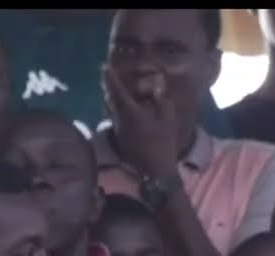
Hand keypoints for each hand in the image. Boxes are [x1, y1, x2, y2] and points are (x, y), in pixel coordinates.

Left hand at [101, 63, 179, 177]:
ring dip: (111, 96)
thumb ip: (163, 103)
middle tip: (107, 74)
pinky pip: (115, 116)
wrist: (154, 170)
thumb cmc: (163, 144)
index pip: (118, 91)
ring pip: (111, 107)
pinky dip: (116, 107)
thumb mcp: (169, 120)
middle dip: (108, 85)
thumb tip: (158, 92)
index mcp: (131, 112)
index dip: (111, 78)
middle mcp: (120, 118)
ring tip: (113, 86)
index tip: (106, 66)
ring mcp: (118, 128)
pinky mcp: (120, 136)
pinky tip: (122, 105)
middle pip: (110, 98)